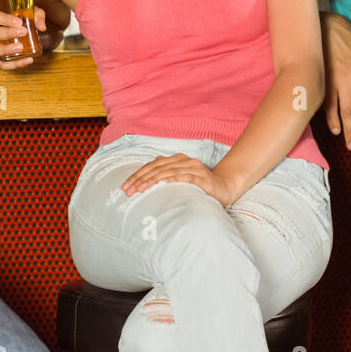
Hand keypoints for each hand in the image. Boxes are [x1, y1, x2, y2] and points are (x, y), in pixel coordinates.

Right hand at [0, 7, 46, 69]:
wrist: (13, 31)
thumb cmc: (16, 20)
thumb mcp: (27, 13)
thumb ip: (37, 16)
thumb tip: (42, 27)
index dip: (3, 19)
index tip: (18, 22)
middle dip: (6, 33)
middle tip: (23, 32)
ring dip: (5, 50)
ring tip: (20, 48)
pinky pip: (1, 64)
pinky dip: (14, 64)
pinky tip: (27, 60)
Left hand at [121, 154, 242, 207]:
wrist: (225, 187)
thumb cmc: (199, 187)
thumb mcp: (179, 182)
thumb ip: (165, 179)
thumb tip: (143, 186)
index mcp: (175, 160)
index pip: (152, 166)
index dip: (137, 175)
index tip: (125, 187)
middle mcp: (183, 161)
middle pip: (156, 168)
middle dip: (140, 179)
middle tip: (128, 190)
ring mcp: (193, 167)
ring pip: (167, 171)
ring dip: (152, 179)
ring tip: (140, 189)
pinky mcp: (201, 177)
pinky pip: (184, 176)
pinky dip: (172, 178)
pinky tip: (162, 183)